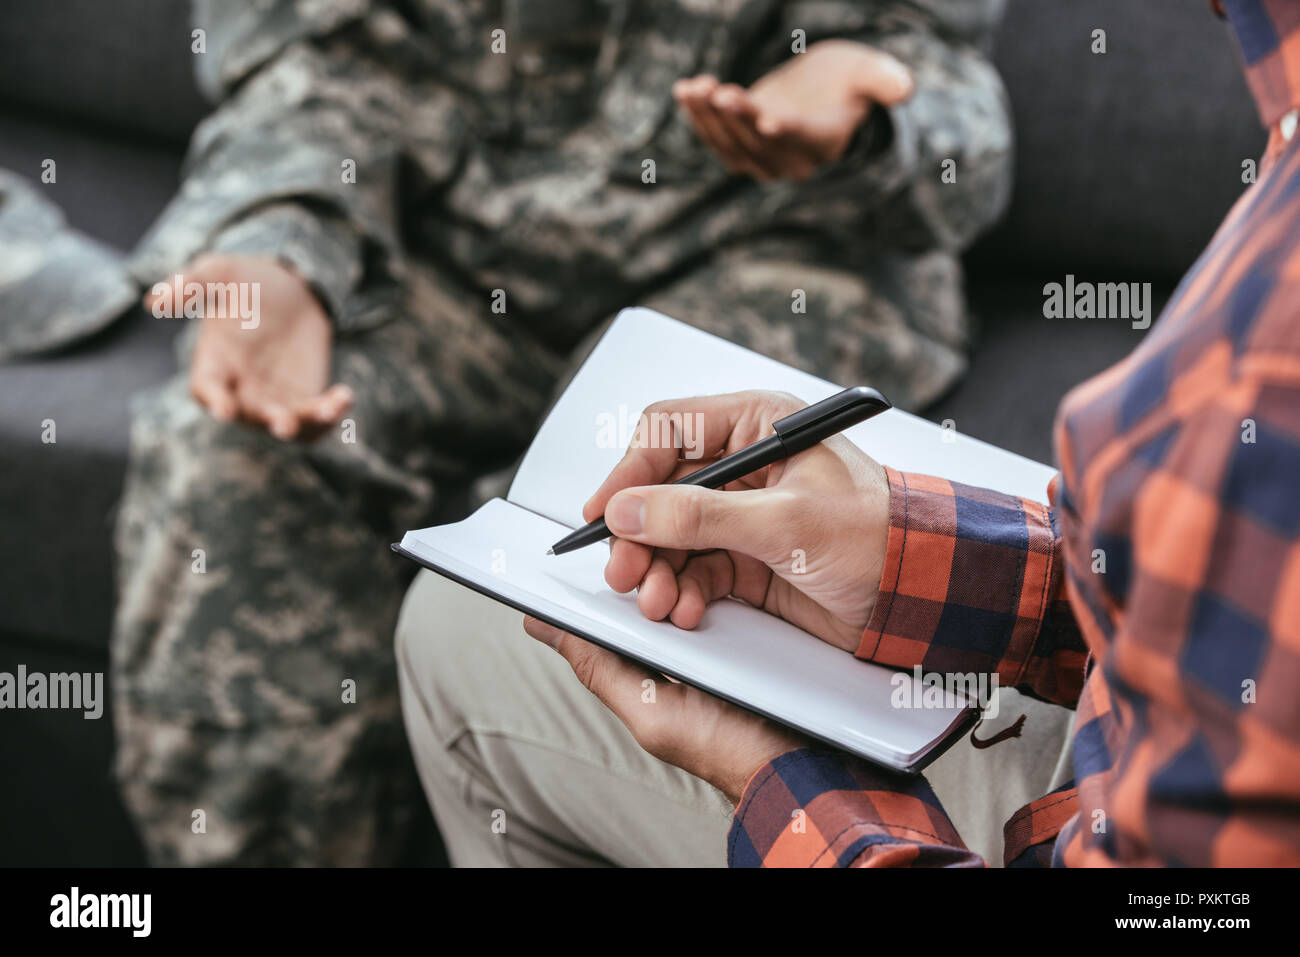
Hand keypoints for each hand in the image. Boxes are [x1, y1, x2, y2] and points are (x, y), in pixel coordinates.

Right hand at [148, 254, 352, 440]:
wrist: (288, 288)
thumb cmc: (246, 281)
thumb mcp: (219, 273)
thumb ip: (190, 285)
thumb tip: (154, 300)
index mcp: (213, 364)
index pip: (206, 390)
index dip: (214, 401)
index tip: (223, 410)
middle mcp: (241, 388)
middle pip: (251, 415)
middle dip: (268, 419)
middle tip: (283, 423)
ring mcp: (274, 396)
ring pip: (287, 423)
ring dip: (306, 423)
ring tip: (327, 410)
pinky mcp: (305, 396)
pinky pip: (316, 417)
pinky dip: (331, 413)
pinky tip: (345, 395)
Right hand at [524, 390, 891, 798]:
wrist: (924, 595)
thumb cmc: (879, 537)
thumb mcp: (784, 524)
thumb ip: (699, 515)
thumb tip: (626, 510)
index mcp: (759, 427)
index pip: (669, 432)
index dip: (627, 471)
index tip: (604, 513)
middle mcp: (745, 466)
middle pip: (661, 490)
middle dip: (639, 535)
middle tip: (623, 572)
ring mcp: (744, 514)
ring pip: (672, 536)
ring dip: (657, 570)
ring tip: (655, 602)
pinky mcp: (748, 558)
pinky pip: (695, 570)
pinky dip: (682, 591)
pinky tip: (681, 610)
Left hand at [674, 40, 913, 181]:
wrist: (819, 93)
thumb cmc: (847, 80)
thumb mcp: (867, 73)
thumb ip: (883, 80)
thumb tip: (905, 89)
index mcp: (826, 143)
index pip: (806, 140)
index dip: (788, 131)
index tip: (770, 120)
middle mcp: (793, 161)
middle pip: (762, 145)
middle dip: (739, 119)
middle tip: (720, 91)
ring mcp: (763, 160)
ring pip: (732, 147)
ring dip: (710, 118)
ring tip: (695, 86)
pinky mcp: (739, 150)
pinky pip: (715, 140)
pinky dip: (698, 117)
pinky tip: (686, 89)